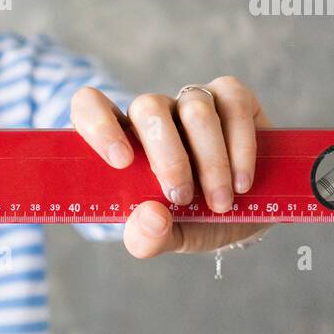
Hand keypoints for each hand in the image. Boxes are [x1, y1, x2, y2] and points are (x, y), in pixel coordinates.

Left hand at [70, 75, 273, 257]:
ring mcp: (191, 101)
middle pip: (147, 107)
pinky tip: (241, 181)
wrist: (244, 215)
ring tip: (220, 202)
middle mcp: (152, 114)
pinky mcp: (231, 97)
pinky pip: (234, 103)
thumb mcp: (165, 236)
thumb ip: (148, 236)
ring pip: (195, 108)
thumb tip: (153, 217)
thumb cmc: (191, 219)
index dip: (99, 124)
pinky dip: (240, 146)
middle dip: (167, 156)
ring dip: (210, 161)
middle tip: (181, 196)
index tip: (121, 161)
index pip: (90, 106)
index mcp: (120, 140)